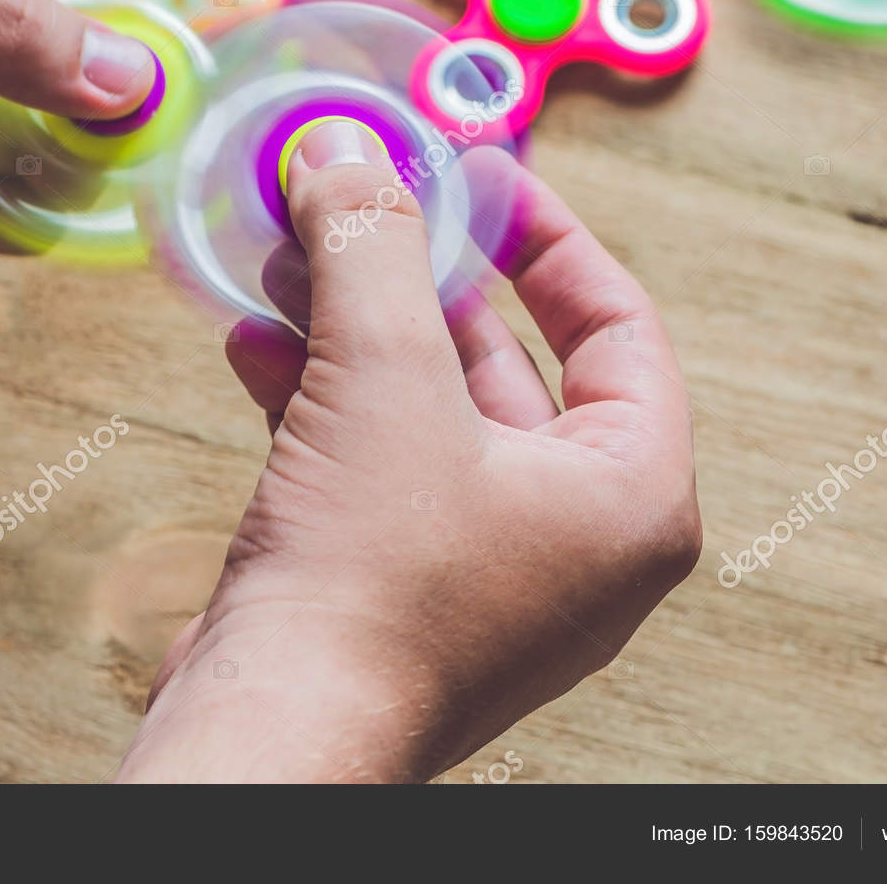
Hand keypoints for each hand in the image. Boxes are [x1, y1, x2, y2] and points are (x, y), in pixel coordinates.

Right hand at [118, 121, 700, 781]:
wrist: (275, 737)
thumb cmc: (369, 586)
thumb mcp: (385, 379)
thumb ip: (374, 248)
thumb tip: (348, 149)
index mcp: (630, 494)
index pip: (619, 324)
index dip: (546, 234)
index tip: (477, 172)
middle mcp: (575, 535)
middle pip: (508, 359)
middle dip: (420, 274)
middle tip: (362, 199)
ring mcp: (488, 566)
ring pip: (429, 406)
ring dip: (356, 325)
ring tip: (289, 257)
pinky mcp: (406, 585)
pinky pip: (380, 460)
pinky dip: (323, 397)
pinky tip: (256, 343)